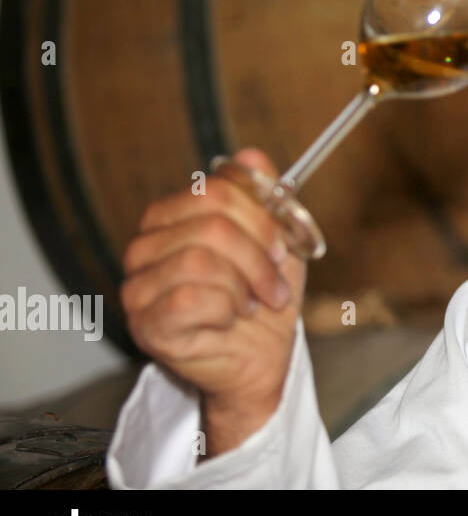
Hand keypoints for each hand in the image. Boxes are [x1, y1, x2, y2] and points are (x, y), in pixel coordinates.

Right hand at [120, 148, 307, 457]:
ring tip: (254, 304)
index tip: (281, 245)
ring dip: (245, 286)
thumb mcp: (276, 240)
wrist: (263, 358)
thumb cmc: (264, 299)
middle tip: (274, 283)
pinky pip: (190, 298)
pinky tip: (231, 319)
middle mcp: (145, 248)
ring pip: (200, 261)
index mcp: (171, 219)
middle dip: (258, 255)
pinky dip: (226, 308)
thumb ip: (263, 196)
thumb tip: (250, 156)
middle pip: (210, 224)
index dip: (259, 216)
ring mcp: (139, 287)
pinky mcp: (146, 324)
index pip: (213, 190)